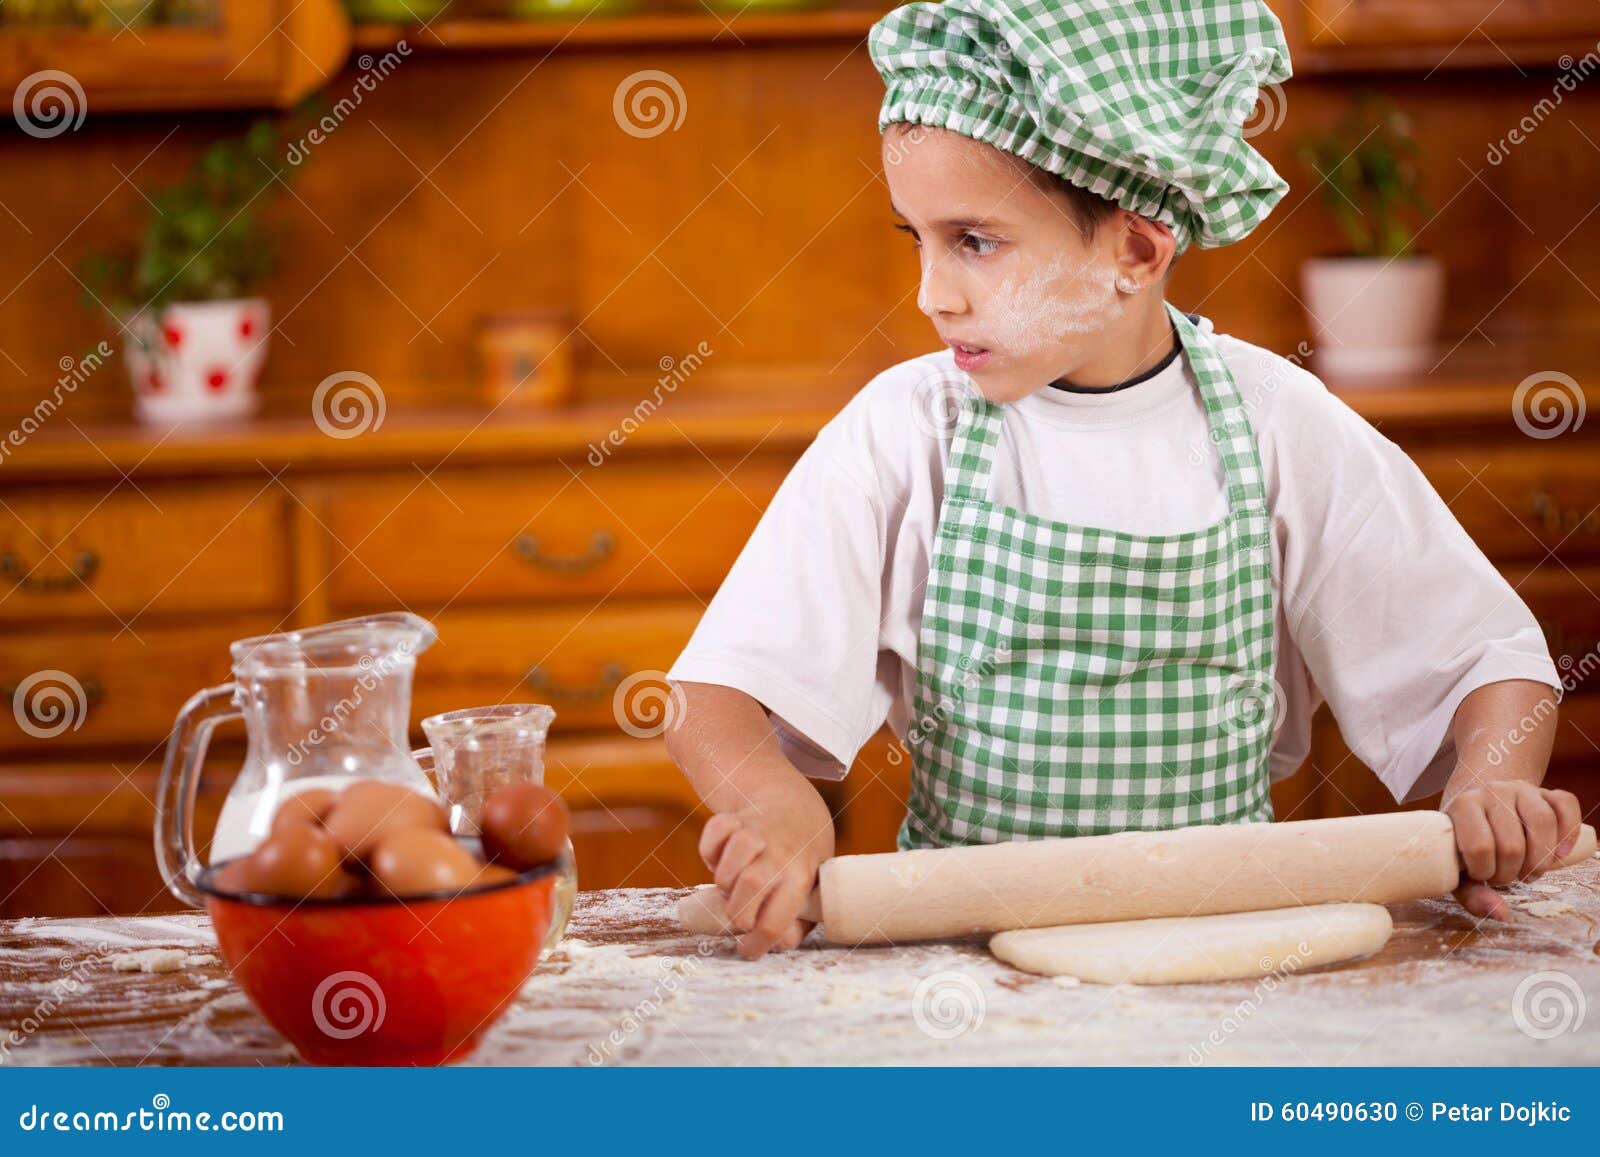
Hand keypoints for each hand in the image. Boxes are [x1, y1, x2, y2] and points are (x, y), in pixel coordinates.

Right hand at [698, 783, 833, 959]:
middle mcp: (780, 851)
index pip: (775, 920)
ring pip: (731, 856)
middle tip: (740, 916)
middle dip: (737, 913)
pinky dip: (710, 851)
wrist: (794, 808)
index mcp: (802, 876)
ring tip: (732, 886)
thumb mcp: (810, 891)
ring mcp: (756, 830)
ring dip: (724, 881)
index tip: (746, 949)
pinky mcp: (733, 818)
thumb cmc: (799, 862)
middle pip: (751, 885)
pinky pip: (712, 834)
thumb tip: (773, 944)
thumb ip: (796, 923)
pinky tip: (722, 858)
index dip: (755, 944)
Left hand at [1444, 780, 1582, 920]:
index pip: (1480, 846)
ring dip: (1541, 860)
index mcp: (1463, 806)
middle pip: (1513, 844)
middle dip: (1512, 873)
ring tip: (1530, 872)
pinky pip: (1566, 806)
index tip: (1483, 875)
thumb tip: (1502, 915)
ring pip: (1542, 823)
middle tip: (1507, 876)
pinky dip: (1568, 833)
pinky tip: (1559, 855)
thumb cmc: (1465, 840)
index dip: (1486, 872)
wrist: (1479, 804)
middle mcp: (1491, 791)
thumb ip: (1472, 893)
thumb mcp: (1457, 865)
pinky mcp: (1546, 791)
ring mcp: (1520, 788)